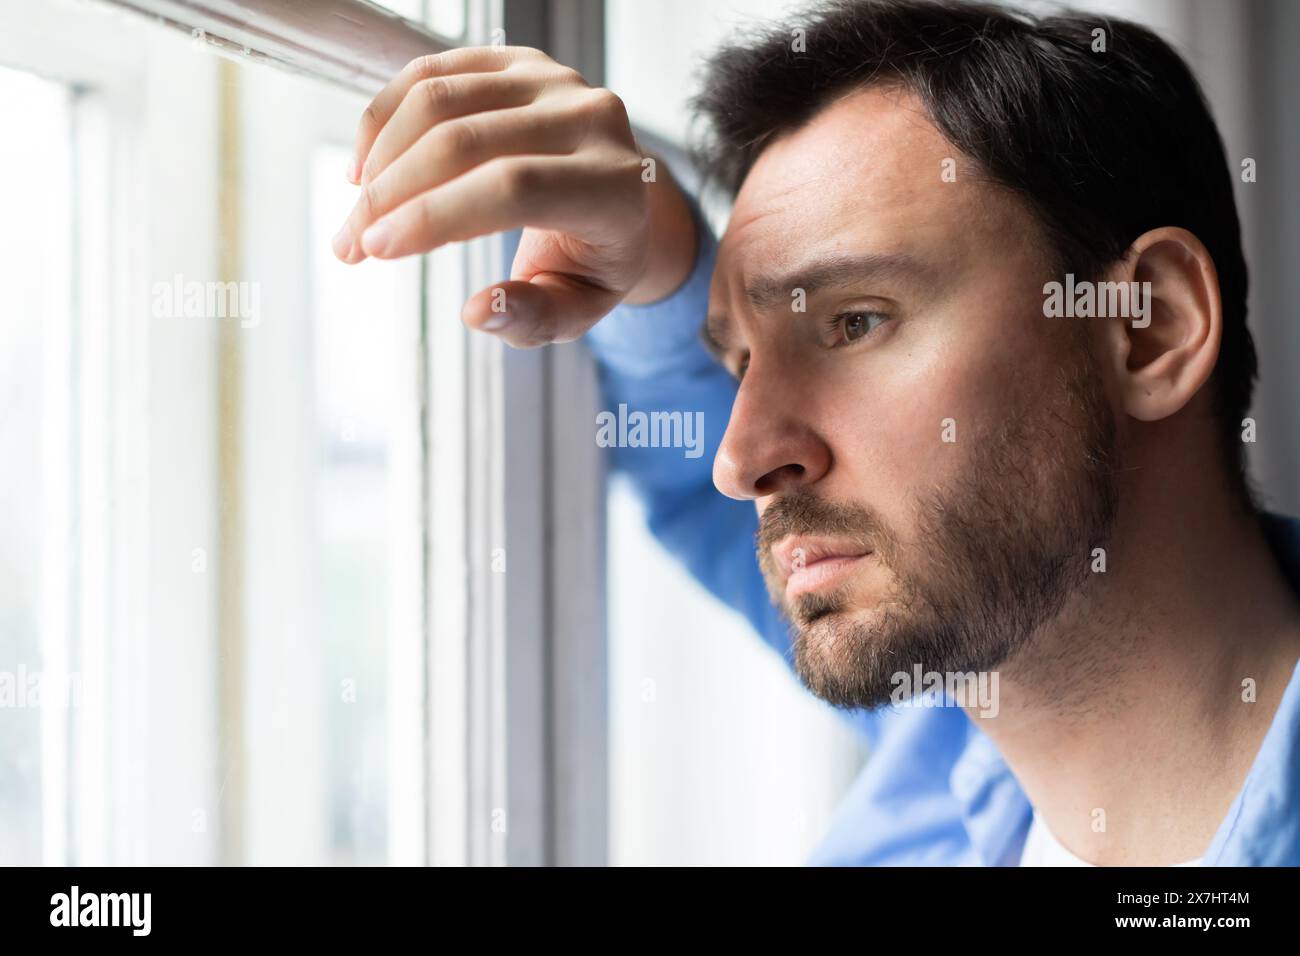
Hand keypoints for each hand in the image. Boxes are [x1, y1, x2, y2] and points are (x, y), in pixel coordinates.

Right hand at [335, 46, 693, 346]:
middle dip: (392, 194)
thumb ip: (533, 318)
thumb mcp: (577, 308)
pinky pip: (434, 73)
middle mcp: (591, 121)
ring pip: (441, 100)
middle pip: (467, 143)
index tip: (377, 249)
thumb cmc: (591, 261)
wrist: (617, 198)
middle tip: (351, 244)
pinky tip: (366, 166)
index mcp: (614, 187)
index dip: (436, 215)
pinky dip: (386, 117)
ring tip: (359, 210)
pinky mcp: (518, 60)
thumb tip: (478, 311)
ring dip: (381, 156)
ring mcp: (554, 81)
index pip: (514, 189)